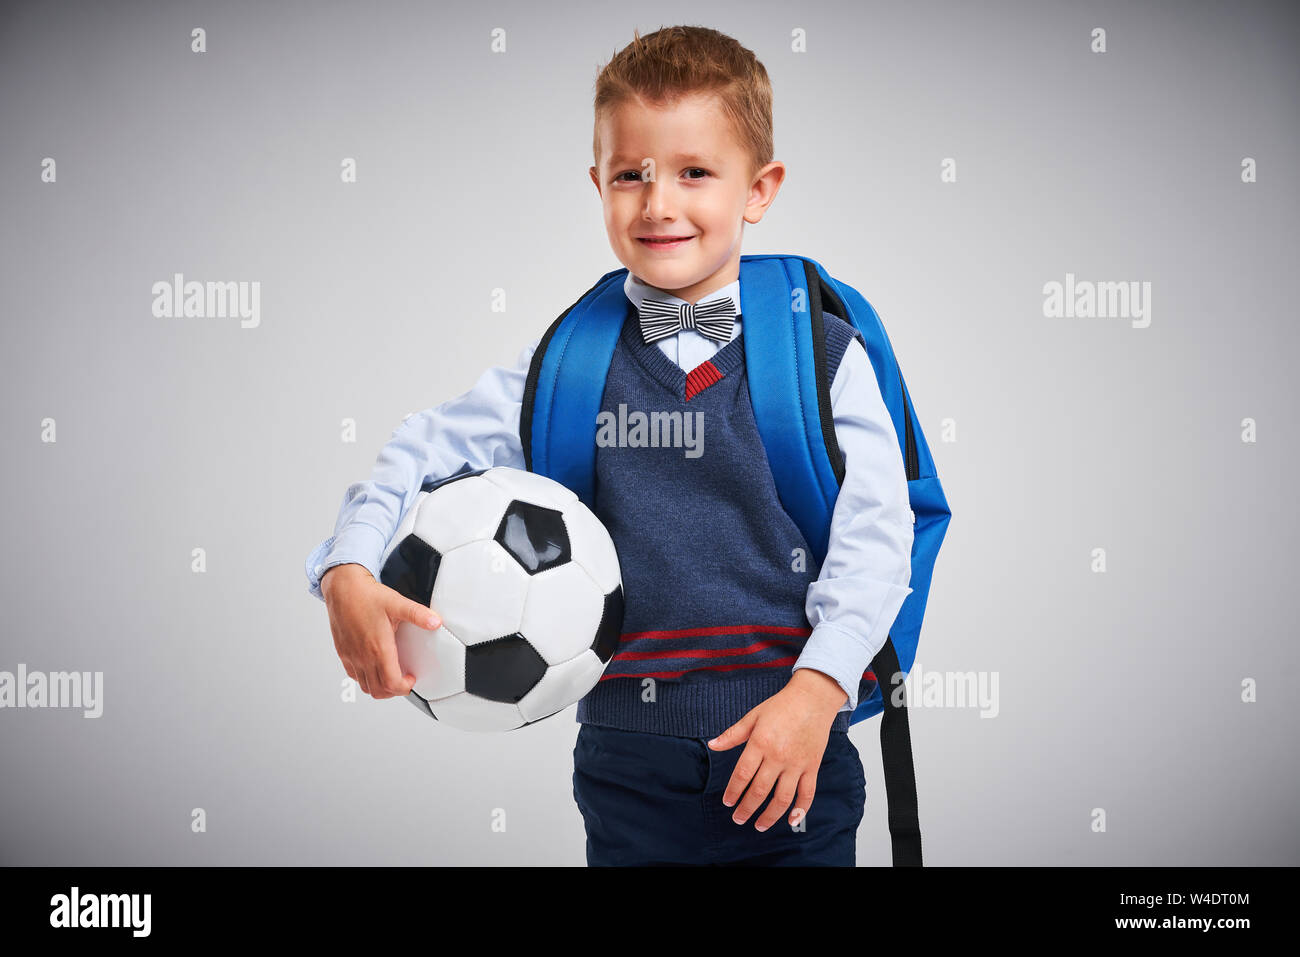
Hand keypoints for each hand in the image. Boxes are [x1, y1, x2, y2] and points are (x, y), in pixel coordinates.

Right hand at [321, 563, 441, 698]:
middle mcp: (363, 656)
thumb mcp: (397, 603)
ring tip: (391, 675)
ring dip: (380, 687)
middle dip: (395, 690)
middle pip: (379, 690)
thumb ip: (418, 614)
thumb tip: (435, 622)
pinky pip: (354, 676)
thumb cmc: (367, 596)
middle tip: (404, 679)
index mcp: (378, 648)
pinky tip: (374, 666)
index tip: (411, 678)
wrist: (342, 588)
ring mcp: (351, 656)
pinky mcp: (343, 653)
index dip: (404, 687)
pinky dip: (366, 678)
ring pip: (365, 686)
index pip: (391, 683)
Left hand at [706, 669, 846, 831]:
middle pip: (760, 790)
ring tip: (759, 825)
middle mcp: (778, 756)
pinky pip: (807, 793)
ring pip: (782, 798)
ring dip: (769, 816)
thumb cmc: (781, 705)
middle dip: (747, 808)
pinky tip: (791, 821)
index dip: (733, 791)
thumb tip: (712, 745)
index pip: (743, 774)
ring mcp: (797, 763)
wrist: (813, 698)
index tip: (728, 802)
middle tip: (738, 819)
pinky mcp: (812, 766)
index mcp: (760, 742)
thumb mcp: (753, 716)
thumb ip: (733, 734)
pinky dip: (800, 810)